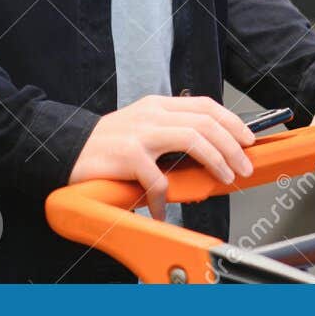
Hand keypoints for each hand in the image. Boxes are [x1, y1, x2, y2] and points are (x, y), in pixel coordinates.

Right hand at [69, 95, 255, 218]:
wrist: (66, 149)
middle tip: (244, 165)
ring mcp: (140, 133)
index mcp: (159, 106)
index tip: (248, 139)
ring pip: (193, 139)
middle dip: (232, 145)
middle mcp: (152, 114)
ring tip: (224, 178)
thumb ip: (170, 134)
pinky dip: (164, 197)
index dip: (233, 121)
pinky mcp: (127, 155)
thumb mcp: (142, 129)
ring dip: (215, 161)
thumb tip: (210, 153)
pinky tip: (160, 209)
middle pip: (206, 122)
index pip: (206, 106)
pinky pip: (157, 178)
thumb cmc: (107, 145)